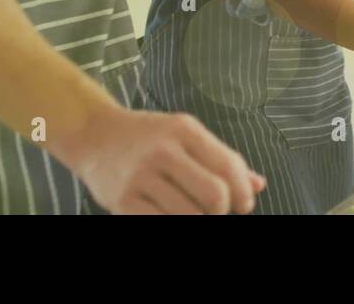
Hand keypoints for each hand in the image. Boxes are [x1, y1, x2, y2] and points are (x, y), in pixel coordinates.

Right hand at [67, 107, 266, 214]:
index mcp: (183, 130)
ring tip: (191, 211)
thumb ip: (222, 158)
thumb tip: (258, 184)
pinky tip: (172, 216)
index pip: (229, 167)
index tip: (243, 205)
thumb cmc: (149, 137)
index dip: (244, 194)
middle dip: (222, 211)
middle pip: (215, 197)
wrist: (94, 135)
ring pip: (190, 217)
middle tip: (216, 211)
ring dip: (198, 220)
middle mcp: (162, 151)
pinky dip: (174, 224)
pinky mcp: (123, 202)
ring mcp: (140, 177)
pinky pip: (162, 224)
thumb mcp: (186, 135)